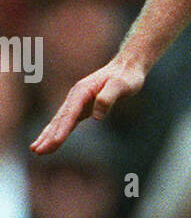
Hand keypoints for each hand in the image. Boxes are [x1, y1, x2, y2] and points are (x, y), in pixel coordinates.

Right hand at [30, 55, 146, 154]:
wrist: (127, 67)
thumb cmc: (126, 76)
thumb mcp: (121, 86)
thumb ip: (108, 98)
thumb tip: (97, 117)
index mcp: (82, 91)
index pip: (70, 114)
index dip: (62, 129)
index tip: (55, 142)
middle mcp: (76, 96)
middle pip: (59, 119)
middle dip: (48, 136)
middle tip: (36, 151)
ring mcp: (77, 101)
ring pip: (59, 121)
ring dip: (47, 136)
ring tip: (36, 150)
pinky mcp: (82, 107)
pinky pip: (67, 122)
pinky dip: (58, 131)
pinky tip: (51, 141)